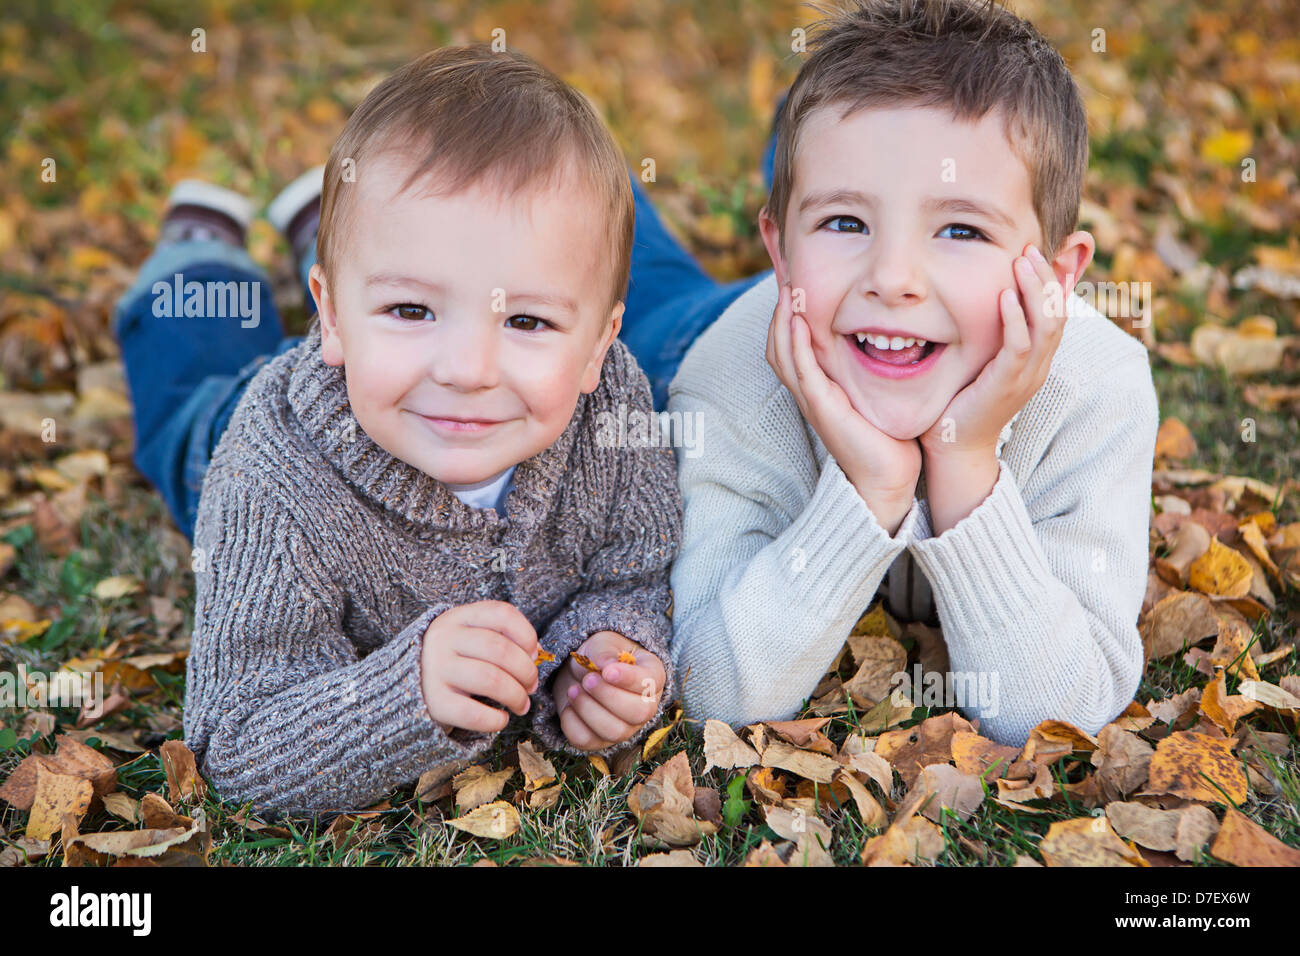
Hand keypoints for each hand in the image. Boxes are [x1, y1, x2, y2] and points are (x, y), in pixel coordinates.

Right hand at [419, 600, 539, 734]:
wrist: (406, 686)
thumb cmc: (453, 660)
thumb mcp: (470, 637)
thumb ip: (502, 638)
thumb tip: (537, 654)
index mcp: (458, 617)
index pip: (501, 614)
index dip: (526, 634)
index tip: (534, 654)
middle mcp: (444, 639)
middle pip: (499, 649)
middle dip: (526, 671)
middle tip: (531, 686)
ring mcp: (436, 670)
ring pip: (491, 679)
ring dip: (516, 695)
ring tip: (522, 705)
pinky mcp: (434, 702)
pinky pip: (473, 713)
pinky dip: (496, 719)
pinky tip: (501, 719)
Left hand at [553, 631, 664, 751]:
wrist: (582, 673)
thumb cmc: (601, 656)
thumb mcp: (603, 643)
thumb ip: (604, 652)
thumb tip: (603, 665)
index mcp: (652, 677)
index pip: (650, 683)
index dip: (629, 680)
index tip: (607, 671)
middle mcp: (645, 707)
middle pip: (639, 713)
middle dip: (608, 696)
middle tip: (587, 680)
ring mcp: (625, 728)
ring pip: (614, 732)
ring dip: (588, 710)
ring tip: (573, 690)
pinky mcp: (601, 740)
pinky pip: (588, 741)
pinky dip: (572, 724)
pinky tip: (568, 706)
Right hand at [765, 280, 921, 532]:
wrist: (887, 479)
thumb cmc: (887, 438)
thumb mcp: (877, 394)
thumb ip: (875, 368)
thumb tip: (895, 338)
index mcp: (819, 386)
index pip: (791, 342)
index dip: (789, 311)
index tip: (798, 278)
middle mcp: (809, 391)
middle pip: (777, 342)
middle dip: (779, 307)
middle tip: (785, 272)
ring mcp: (812, 399)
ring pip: (782, 351)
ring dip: (781, 318)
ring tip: (787, 286)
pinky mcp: (821, 407)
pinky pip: (800, 369)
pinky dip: (795, 342)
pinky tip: (796, 319)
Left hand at [919, 243, 1071, 461]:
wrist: (954, 448)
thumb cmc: (962, 401)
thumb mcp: (981, 360)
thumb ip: (990, 333)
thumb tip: (986, 300)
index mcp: (1035, 359)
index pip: (1056, 311)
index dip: (1051, 279)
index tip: (1034, 250)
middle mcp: (1038, 366)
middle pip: (1058, 312)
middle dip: (1046, 276)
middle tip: (1030, 247)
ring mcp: (1026, 377)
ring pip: (1046, 326)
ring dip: (1035, 290)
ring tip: (1022, 261)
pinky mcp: (1006, 386)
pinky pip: (1019, 347)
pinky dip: (1015, 320)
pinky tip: (1005, 297)